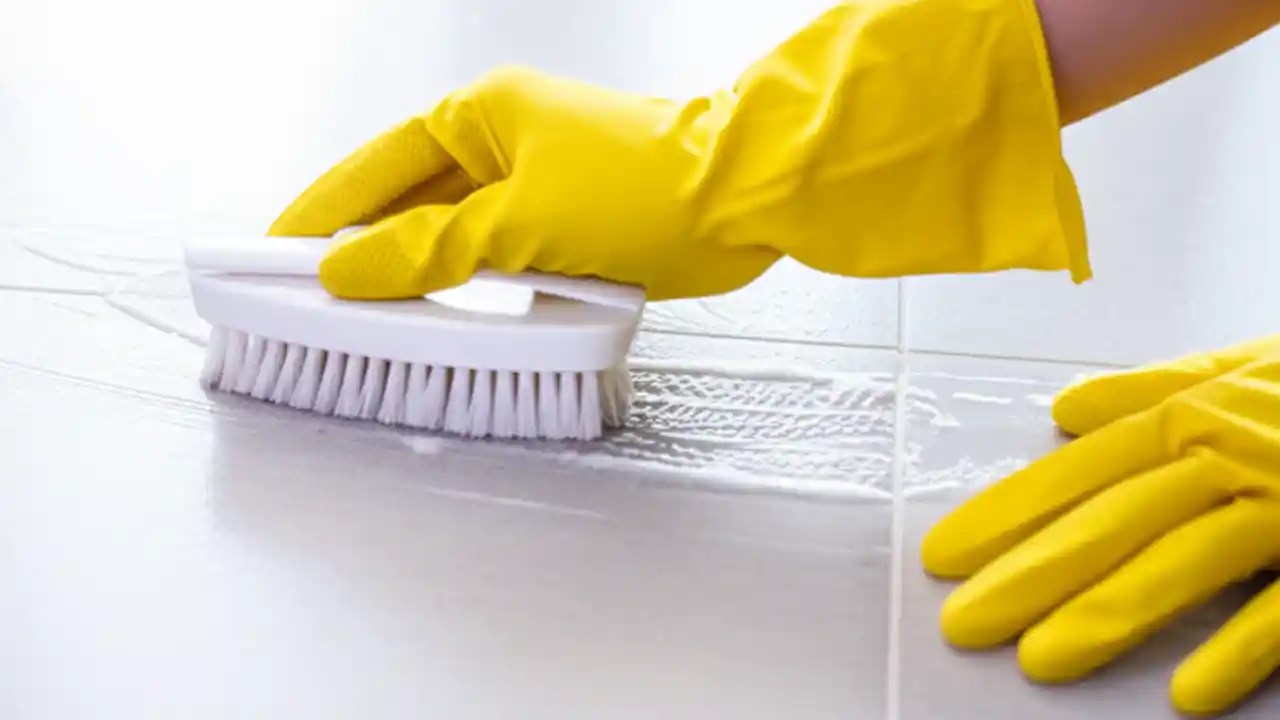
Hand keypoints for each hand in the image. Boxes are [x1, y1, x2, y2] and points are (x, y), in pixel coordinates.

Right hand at [269, 0, 1089, 300]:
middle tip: (304, 308)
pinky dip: (461, 299)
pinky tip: (433, 329)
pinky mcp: (558, 232)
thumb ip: (430, 252)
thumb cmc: (646, 184)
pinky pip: (487, 268)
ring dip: (410, 284)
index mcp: (480, 116)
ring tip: (358, 329)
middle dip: (357, 258)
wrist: (743, 201)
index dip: (317, 213)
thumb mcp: (521, 220)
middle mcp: (498, 147)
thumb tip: (350, 274)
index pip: (371, 167)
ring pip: (444, 243)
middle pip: (401, 207)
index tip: (267, 253)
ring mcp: (527, 191)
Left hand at [922, 336, 1279, 715]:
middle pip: (1114, 520)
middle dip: (1032, 574)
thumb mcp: (1241, 368)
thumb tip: (1063, 410)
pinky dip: (1243, 647)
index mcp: (1195, 415)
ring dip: (1111, 613)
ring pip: (1187, 560)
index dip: (1009, 513)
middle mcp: (1231, 454)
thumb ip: (1153, 389)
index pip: (1081, 472)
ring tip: (1041, 664)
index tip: (945, 556)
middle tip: (963, 625)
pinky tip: (1187, 694)